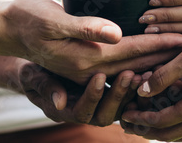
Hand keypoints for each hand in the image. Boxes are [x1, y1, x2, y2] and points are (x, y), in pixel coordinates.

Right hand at [0, 0, 181, 83]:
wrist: (6, 29)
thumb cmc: (27, 19)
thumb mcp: (52, 20)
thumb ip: (85, 27)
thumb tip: (115, 33)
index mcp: (86, 60)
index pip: (134, 51)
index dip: (164, 42)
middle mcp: (91, 70)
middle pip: (141, 62)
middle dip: (172, 52)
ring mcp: (90, 70)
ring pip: (136, 66)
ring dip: (163, 57)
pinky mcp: (89, 64)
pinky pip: (125, 66)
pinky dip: (146, 59)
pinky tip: (163, 53)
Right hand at [16, 63, 141, 125]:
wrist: (39, 67)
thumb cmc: (33, 70)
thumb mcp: (32, 75)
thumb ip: (44, 85)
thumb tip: (59, 101)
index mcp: (64, 110)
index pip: (81, 111)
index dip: (92, 96)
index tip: (98, 76)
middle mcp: (84, 112)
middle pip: (106, 115)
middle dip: (118, 95)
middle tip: (129, 75)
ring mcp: (98, 106)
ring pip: (120, 109)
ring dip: (132, 93)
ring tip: (143, 73)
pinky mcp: (109, 97)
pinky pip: (128, 100)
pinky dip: (138, 89)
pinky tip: (149, 70)